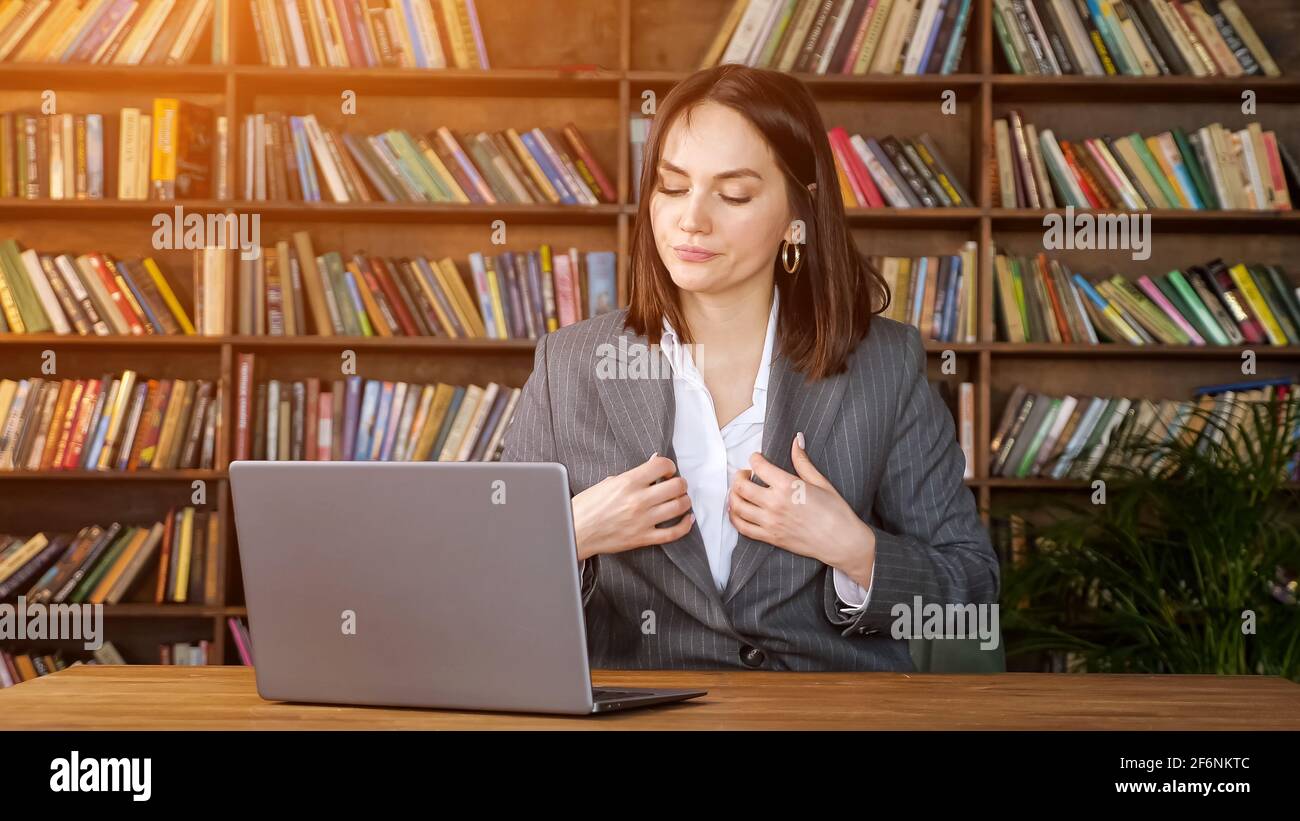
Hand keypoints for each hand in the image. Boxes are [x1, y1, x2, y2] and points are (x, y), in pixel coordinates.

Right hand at [571, 453, 694, 560]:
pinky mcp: (644, 538)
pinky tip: (687, 519)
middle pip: (676, 486)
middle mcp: (638, 500)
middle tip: (676, 485)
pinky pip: (673, 533)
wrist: (575, 532)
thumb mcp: (607, 482)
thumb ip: (633, 474)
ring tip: (681, 499)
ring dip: (684, 501)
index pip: (661, 465)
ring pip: (679, 507)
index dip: (669, 466)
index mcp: (628, 482)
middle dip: (680, 483)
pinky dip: (685, 525)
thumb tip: (653, 462)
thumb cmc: (587, 506)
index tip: (667, 471)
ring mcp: (643, 520)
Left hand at [727, 432, 875, 587]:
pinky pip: (743, 528)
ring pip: (737, 507)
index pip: (759, 466)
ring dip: (733, 495)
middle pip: (741, 486)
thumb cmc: (836, 511)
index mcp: (788, 486)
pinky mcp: (770, 538)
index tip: (756, 458)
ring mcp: (770, 523)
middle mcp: (775, 504)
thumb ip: (802, 461)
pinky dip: (735, 517)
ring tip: (739, 491)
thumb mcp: (821, 482)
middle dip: (739, 476)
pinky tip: (737, 511)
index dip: (754, 459)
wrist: (842, 542)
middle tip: (745, 474)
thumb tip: (796, 440)